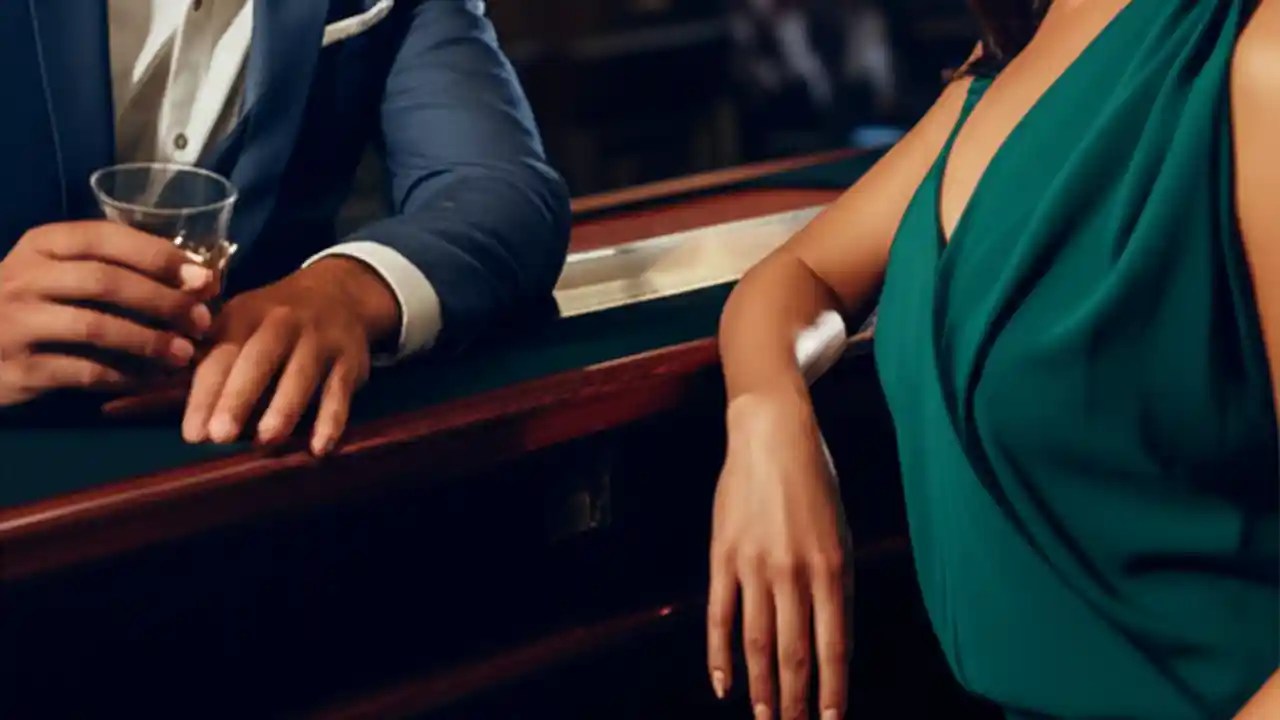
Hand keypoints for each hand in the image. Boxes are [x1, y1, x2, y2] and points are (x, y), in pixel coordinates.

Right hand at [0, 221, 214, 406]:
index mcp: (41, 245)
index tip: (203, 277)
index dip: (159, 256)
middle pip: (105, 281)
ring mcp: (15, 323)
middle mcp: (23, 277)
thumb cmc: (32, 304)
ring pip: (94, 327)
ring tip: (184, 353)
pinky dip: (123, 376)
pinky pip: (81, 372)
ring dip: (149, 341)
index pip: (105, 237)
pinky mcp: (16, 368)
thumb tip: (202, 280)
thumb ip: (120, 269)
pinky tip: (150, 379)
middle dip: (163, 301)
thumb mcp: (62, 273)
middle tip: (202, 320)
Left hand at [181, 258, 397, 454]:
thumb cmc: (275, 319)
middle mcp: (283, 323)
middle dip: (238, 397)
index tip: (193, 433)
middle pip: (259, 360)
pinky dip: (332, 421)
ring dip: (284, 409)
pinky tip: (319, 448)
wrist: (340, 294)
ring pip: (302, 376)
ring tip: (265, 440)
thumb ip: (213, 352)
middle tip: (220, 436)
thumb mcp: (242, 318)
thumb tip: (180, 394)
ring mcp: (320, 342)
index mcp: (247, 314)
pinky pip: (340, 394)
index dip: (206, 394)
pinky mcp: (350, 362)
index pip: (222, 355)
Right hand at [708, 390, 851, 719]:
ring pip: (758, 642)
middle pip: (795, 653)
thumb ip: (837, 585)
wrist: (772, 437)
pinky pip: (720, 616)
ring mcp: (755, 567)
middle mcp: (794, 573)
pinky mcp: (723, 558)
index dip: (831, 689)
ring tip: (764, 718)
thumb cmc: (815, 484)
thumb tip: (833, 638)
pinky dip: (720, 655)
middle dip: (795, 700)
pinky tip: (724, 685)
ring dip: (762, 687)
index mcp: (831, 569)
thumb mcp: (840, 533)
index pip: (833, 645)